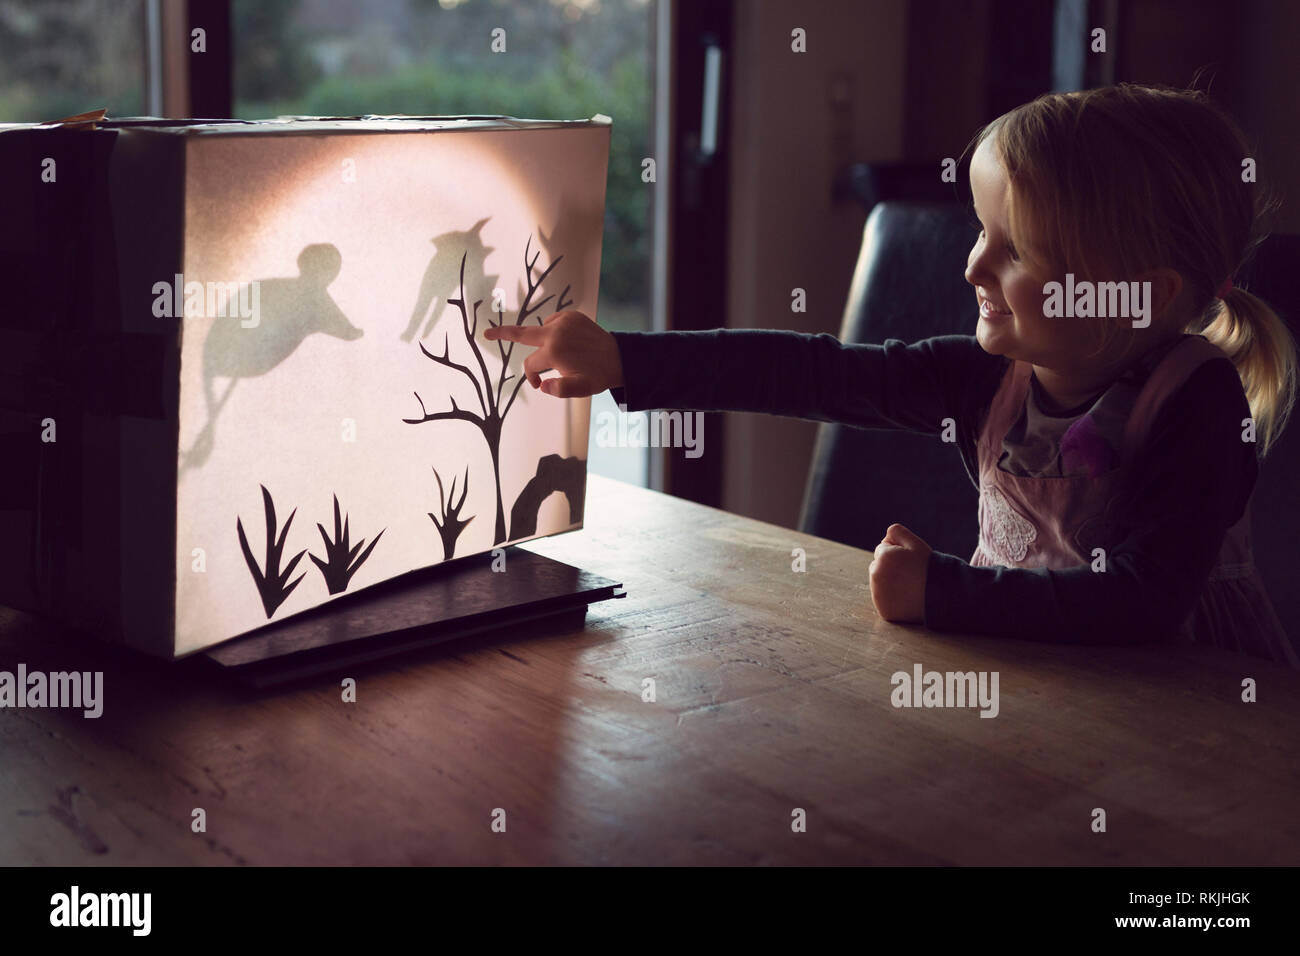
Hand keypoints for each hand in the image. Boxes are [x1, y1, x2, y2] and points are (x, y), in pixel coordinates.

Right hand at [482, 310, 623, 397]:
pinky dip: (554, 331)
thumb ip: (559, 390)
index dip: (532, 376)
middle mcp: (555, 333)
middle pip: (521, 333)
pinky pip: (554, 322)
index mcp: (554, 352)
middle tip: (486, 333)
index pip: (530, 365)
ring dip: (543, 342)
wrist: (619, 357)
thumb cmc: (597, 376)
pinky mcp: (571, 315)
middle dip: (502, 333)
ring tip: (561, 353)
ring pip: (540, 331)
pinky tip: (566, 341)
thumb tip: (542, 385)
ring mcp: (563, 321)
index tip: (539, 384)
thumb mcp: (580, 389)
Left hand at [868, 523, 930, 623]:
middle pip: (876, 566)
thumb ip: (896, 532)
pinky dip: (891, 599)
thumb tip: (883, 539)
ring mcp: (878, 594)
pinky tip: (907, 598)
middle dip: (889, 568)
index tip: (910, 562)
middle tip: (910, 575)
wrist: (943, 597)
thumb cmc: (930, 568)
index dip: (898, 554)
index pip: (882, 549)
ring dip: (888, 583)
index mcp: (883, 556)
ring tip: (909, 587)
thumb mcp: (916, 544)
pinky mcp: (883, 609)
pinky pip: (883, 600)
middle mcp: (876, 574)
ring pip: (878, 583)